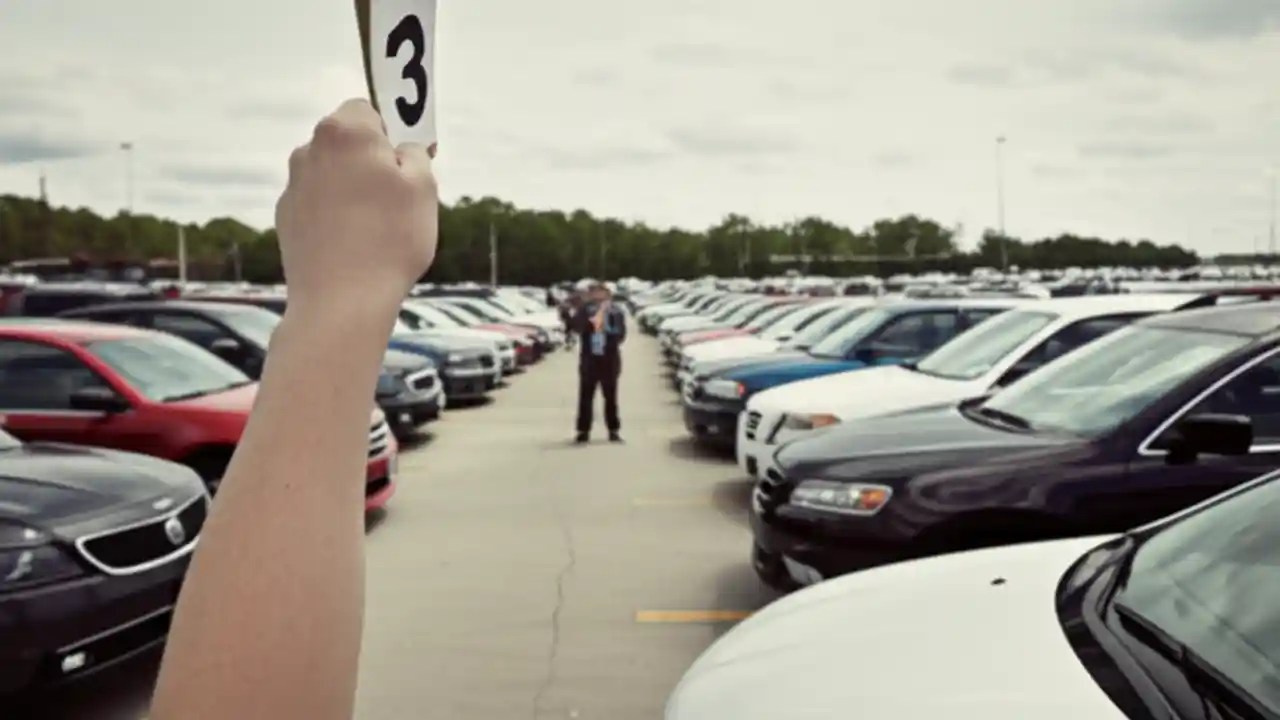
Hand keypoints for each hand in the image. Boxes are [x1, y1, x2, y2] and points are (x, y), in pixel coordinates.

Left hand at [275, 98, 437, 318]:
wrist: (341, 302)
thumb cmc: (390, 240)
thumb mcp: (424, 188)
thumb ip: (416, 153)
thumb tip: (404, 148)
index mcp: (344, 132)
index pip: (369, 109)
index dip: (392, 132)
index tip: (408, 161)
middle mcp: (310, 150)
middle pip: (348, 142)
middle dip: (372, 161)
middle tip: (399, 197)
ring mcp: (293, 185)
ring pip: (333, 175)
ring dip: (353, 190)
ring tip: (377, 229)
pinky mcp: (285, 218)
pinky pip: (319, 205)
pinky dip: (335, 216)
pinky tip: (354, 245)